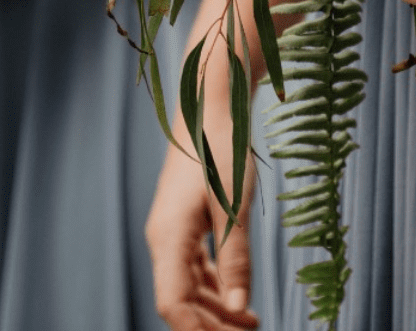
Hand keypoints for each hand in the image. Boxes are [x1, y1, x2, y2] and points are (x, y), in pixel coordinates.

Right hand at [147, 116, 258, 330]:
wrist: (210, 105)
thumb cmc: (222, 148)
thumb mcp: (234, 203)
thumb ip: (236, 257)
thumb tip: (240, 309)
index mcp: (169, 237)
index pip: (174, 304)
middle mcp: (164, 239)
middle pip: (181, 301)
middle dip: (211, 325)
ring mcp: (172, 230)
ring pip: (188, 286)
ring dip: (216, 309)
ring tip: (251, 324)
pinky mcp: (183, 221)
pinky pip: (194, 266)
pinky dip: (216, 285)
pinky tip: (238, 296)